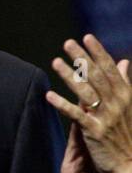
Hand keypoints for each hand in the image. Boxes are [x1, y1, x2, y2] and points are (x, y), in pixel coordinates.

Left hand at [47, 34, 131, 172]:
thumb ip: (125, 83)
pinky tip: (49, 95)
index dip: (99, 53)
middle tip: (68, 43)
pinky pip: (76, 116)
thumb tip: (123, 62)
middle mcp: (118, 104)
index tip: (88, 37)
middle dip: (82, 58)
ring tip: (55, 62)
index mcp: (127, 97)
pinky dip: (63, 105)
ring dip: (70, 76)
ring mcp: (106, 118)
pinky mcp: (94, 133)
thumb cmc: (130, 135)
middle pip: (98, 76)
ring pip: (86, 92)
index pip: (111, 70)